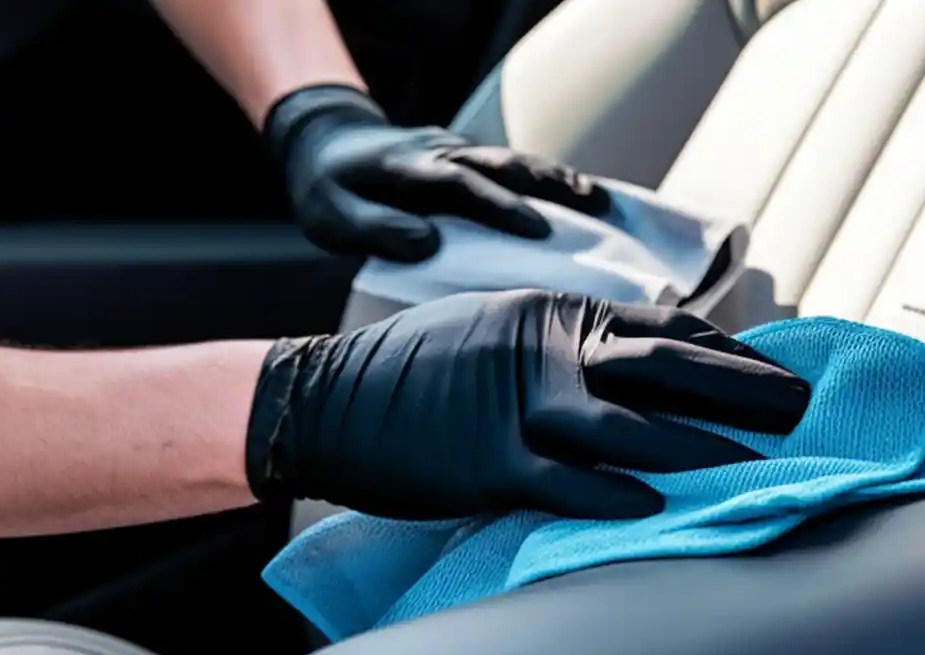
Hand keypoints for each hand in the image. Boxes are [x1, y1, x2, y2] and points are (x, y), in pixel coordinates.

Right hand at [246, 291, 810, 519]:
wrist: (323, 397)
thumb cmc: (414, 370)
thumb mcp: (497, 327)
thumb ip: (566, 342)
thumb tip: (635, 363)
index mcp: (551, 312)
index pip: (661, 328)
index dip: (727, 352)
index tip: (776, 371)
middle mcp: (542, 350)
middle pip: (664, 368)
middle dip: (741, 391)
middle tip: (802, 411)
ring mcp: (513, 406)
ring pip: (628, 426)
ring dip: (701, 446)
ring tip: (761, 465)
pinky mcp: (486, 462)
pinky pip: (565, 482)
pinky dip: (614, 493)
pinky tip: (660, 505)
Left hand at [264, 84, 610, 261]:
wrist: (324, 140)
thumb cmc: (328, 189)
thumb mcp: (332, 217)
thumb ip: (375, 229)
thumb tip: (426, 244)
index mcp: (408, 169)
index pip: (460, 185)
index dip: (499, 206)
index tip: (537, 231)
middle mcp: (440, 152)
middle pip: (501, 164)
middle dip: (549, 186)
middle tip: (593, 207)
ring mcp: (457, 150)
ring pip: (514, 161)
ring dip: (558, 179)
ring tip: (601, 200)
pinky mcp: (466, 158)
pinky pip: (511, 167)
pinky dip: (547, 179)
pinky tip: (581, 196)